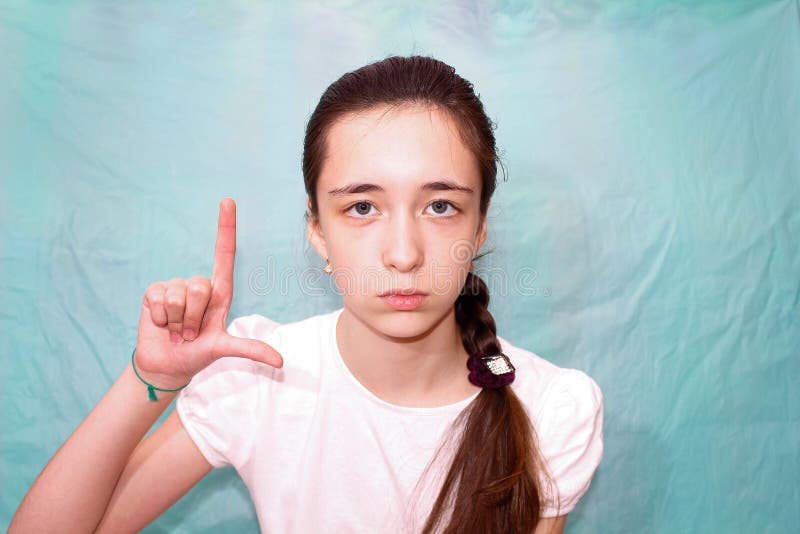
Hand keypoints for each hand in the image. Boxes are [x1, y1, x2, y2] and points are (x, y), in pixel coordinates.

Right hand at [134, 198, 282, 387]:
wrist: (166, 365)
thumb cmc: (198, 354)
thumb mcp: (225, 349)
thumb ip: (250, 350)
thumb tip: (280, 362)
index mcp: (219, 292)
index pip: (224, 254)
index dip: (225, 227)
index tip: (228, 201)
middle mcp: (198, 286)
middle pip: (199, 288)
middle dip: (194, 318)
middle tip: (191, 333)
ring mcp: (175, 287)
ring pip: (179, 295)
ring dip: (177, 321)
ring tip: (178, 331)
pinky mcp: (154, 292)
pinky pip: (159, 297)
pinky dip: (160, 318)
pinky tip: (161, 324)